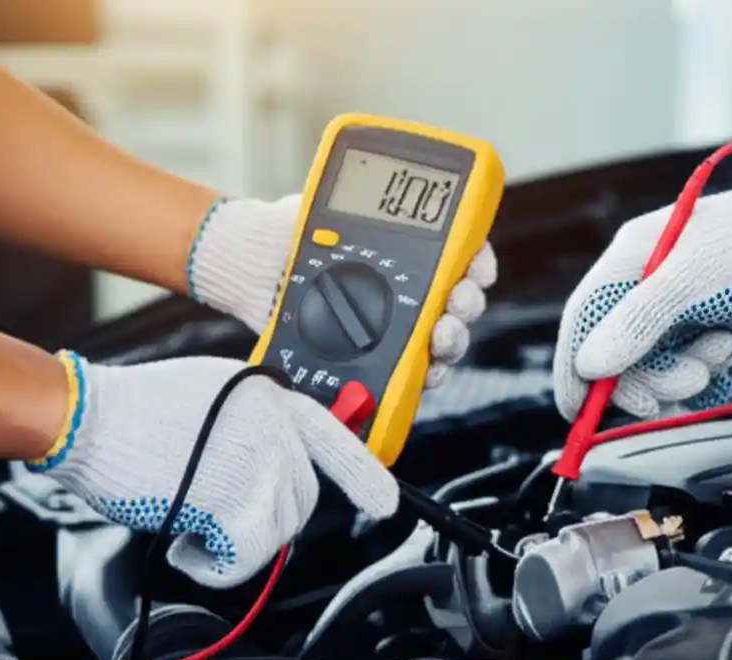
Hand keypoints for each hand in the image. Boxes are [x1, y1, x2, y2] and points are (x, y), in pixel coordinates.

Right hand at [26, 352, 397, 587]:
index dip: (365, 477)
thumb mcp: (218, 398)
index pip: (336, 439)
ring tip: (190, 523)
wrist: (88, 417)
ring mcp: (260, 463)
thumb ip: (258, 425)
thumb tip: (280, 466)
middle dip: (264, 521)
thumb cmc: (136, 410)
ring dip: (234, 544)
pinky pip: (243, 560)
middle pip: (302, 501)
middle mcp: (278, 428)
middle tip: (215, 517)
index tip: (387, 504)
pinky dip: (214, 565)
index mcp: (275, 398)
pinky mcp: (233, 500)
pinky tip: (185, 543)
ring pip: (277, 534)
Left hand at [185, 195, 496, 387]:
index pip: (465, 257)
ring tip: (439, 337)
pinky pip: (412, 375)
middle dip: (468, 304)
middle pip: (461, 303)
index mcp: (412, 251)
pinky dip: (424, 377)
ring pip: (444, 341)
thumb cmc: (287, 233)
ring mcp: (397, 328)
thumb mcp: (320, 210)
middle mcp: (413, 290)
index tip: (476, 268)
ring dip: (452, 341)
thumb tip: (362, 211)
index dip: (479, 263)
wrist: (251, 271)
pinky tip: (423, 372)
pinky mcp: (378, 361)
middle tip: (455, 303)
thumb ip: (348, 211)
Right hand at [554, 150, 731, 419]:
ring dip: (687, 375)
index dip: (573, 372)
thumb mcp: (688, 281)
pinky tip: (728, 353)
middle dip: (654, 379)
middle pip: (619, 358)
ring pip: (655, 370)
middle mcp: (640, 291)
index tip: (578, 414)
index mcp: (624, 267)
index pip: (581, 324)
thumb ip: (636, 323)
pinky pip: (685, 369)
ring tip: (723, 347)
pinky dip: (706, 374)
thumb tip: (589, 366)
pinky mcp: (697, 328)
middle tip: (695, 378)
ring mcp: (669, 312)